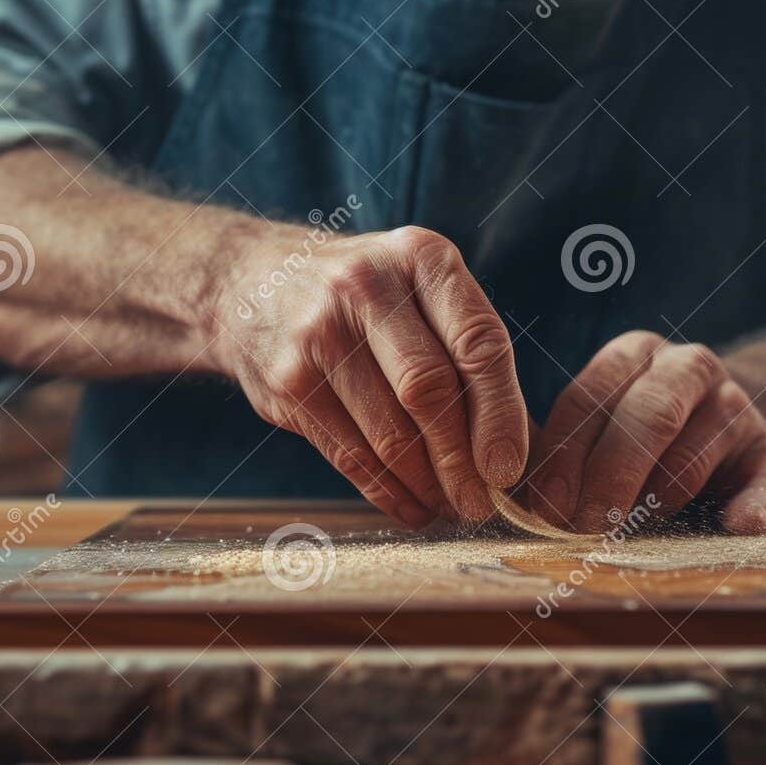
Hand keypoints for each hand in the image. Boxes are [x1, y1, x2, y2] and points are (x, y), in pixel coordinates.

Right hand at [214, 225, 526, 526]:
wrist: (254, 280)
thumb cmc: (366, 296)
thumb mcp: (418, 286)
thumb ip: (466, 346)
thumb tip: (511, 448)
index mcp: (420, 257)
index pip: (477, 343)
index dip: (501, 414)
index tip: (509, 468)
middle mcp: (367, 287)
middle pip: (430, 391)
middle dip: (461, 461)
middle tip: (481, 503)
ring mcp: (319, 334)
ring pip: (389, 433)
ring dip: (427, 484)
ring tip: (450, 505)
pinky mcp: (287, 382)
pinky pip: (349, 454)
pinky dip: (387, 492)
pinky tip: (411, 507)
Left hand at [525, 331, 765, 533]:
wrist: (723, 431)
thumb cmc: (634, 433)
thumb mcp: (596, 424)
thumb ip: (556, 451)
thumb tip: (512, 494)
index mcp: (633, 354)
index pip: (591, 397)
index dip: (565, 455)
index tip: (547, 505)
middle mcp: (687, 367)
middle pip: (649, 416)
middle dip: (610, 475)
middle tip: (583, 526)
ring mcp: (735, 406)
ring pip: (694, 453)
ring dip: (657, 499)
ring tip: (626, 535)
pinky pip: (763, 481)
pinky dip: (752, 505)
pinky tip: (735, 526)